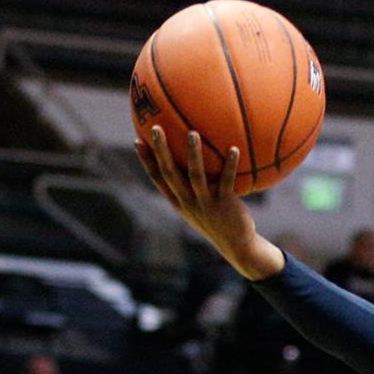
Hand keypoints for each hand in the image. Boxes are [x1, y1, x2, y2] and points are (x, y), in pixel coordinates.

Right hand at [136, 128, 284, 279]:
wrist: (236, 245)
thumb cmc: (218, 220)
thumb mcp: (200, 204)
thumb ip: (193, 185)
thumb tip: (193, 159)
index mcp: (178, 201)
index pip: (157, 178)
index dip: (146, 160)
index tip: (137, 140)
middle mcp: (187, 202)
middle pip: (170, 173)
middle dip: (161, 151)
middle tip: (156, 128)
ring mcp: (205, 204)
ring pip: (195, 176)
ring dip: (193, 154)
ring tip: (193, 133)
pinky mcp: (224, 205)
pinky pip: (226, 181)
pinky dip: (229, 165)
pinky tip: (234, 149)